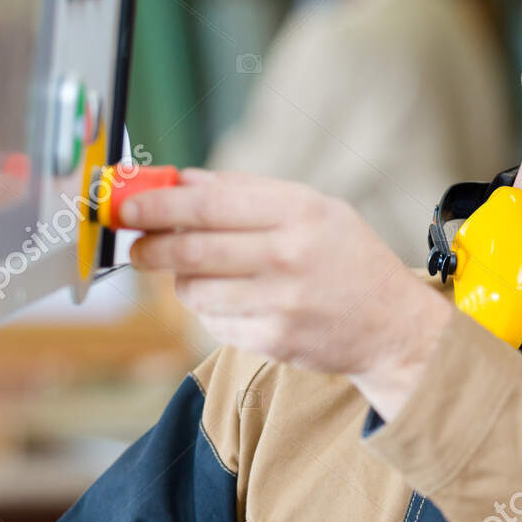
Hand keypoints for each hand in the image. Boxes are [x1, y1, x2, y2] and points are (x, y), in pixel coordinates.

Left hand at [123, 170, 451, 415]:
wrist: (396, 328)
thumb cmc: (351, 261)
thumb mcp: (317, 210)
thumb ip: (249, 192)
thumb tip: (180, 181)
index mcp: (300, 211)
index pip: (207, 203)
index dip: (156, 204)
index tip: (125, 206)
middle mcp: (290, 254)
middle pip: (191, 248)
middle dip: (151, 246)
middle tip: (136, 246)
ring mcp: (282, 301)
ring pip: (195, 289)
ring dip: (185, 281)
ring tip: (204, 275)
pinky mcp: (274, 339)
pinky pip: (215, 322)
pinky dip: (214, 311)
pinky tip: (240, 303)